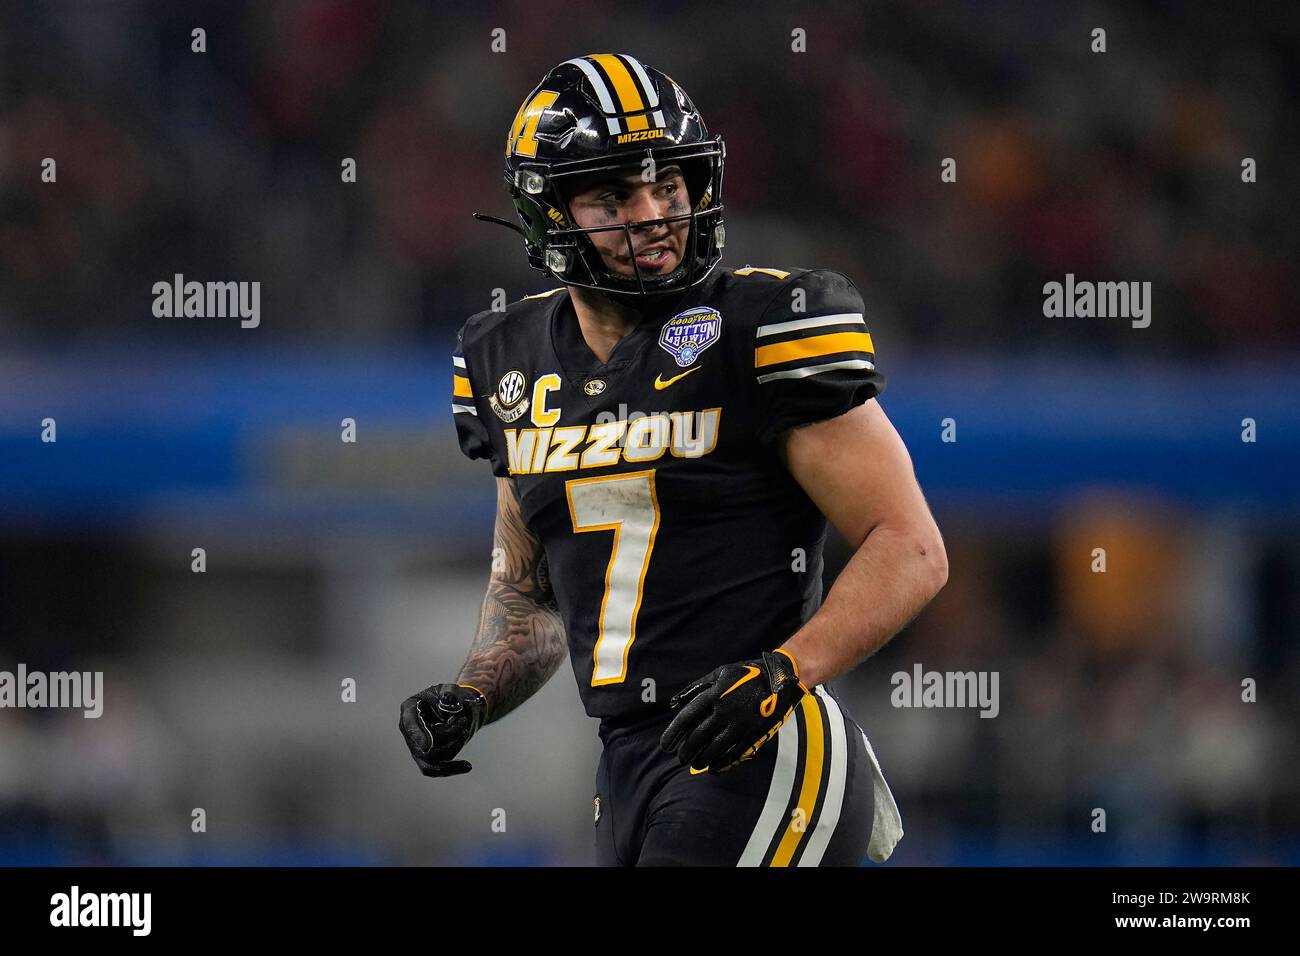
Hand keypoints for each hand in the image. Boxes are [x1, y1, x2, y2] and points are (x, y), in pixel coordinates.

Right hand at [398, 683, 488, 776]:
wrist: (458, 708)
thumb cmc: (451, 696)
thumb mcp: (451, 689)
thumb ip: (451, 694)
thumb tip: (451, 707)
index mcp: (410, 710)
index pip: (410, 724)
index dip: (417, 735)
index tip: (427, 746)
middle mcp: (410, 731)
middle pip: (424, 744)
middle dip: (448, 734)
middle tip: (464, 720)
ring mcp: (417, 747)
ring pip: (431, 760)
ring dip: (452, 748)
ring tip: (465, 733)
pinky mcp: (428, 758)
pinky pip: (437, 769)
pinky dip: (452, 769)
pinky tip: (467, 766)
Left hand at [660, 649, 807, 773]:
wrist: (779, 677)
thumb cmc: (745, 674)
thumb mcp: (719, 673)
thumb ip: (695, 688)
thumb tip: (673, 703)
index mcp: (714, 693)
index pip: (687, 717)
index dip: (673, 733)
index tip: (665, 745)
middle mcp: (725, 709)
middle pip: (698, 736)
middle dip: (686, 750)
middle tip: (680, 757)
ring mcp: (740, 722)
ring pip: (715, 748)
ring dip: (701, 759)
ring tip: (694, 764)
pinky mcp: (755, 733)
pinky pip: (735, 753)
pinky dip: (722, 763)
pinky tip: (714, 768)